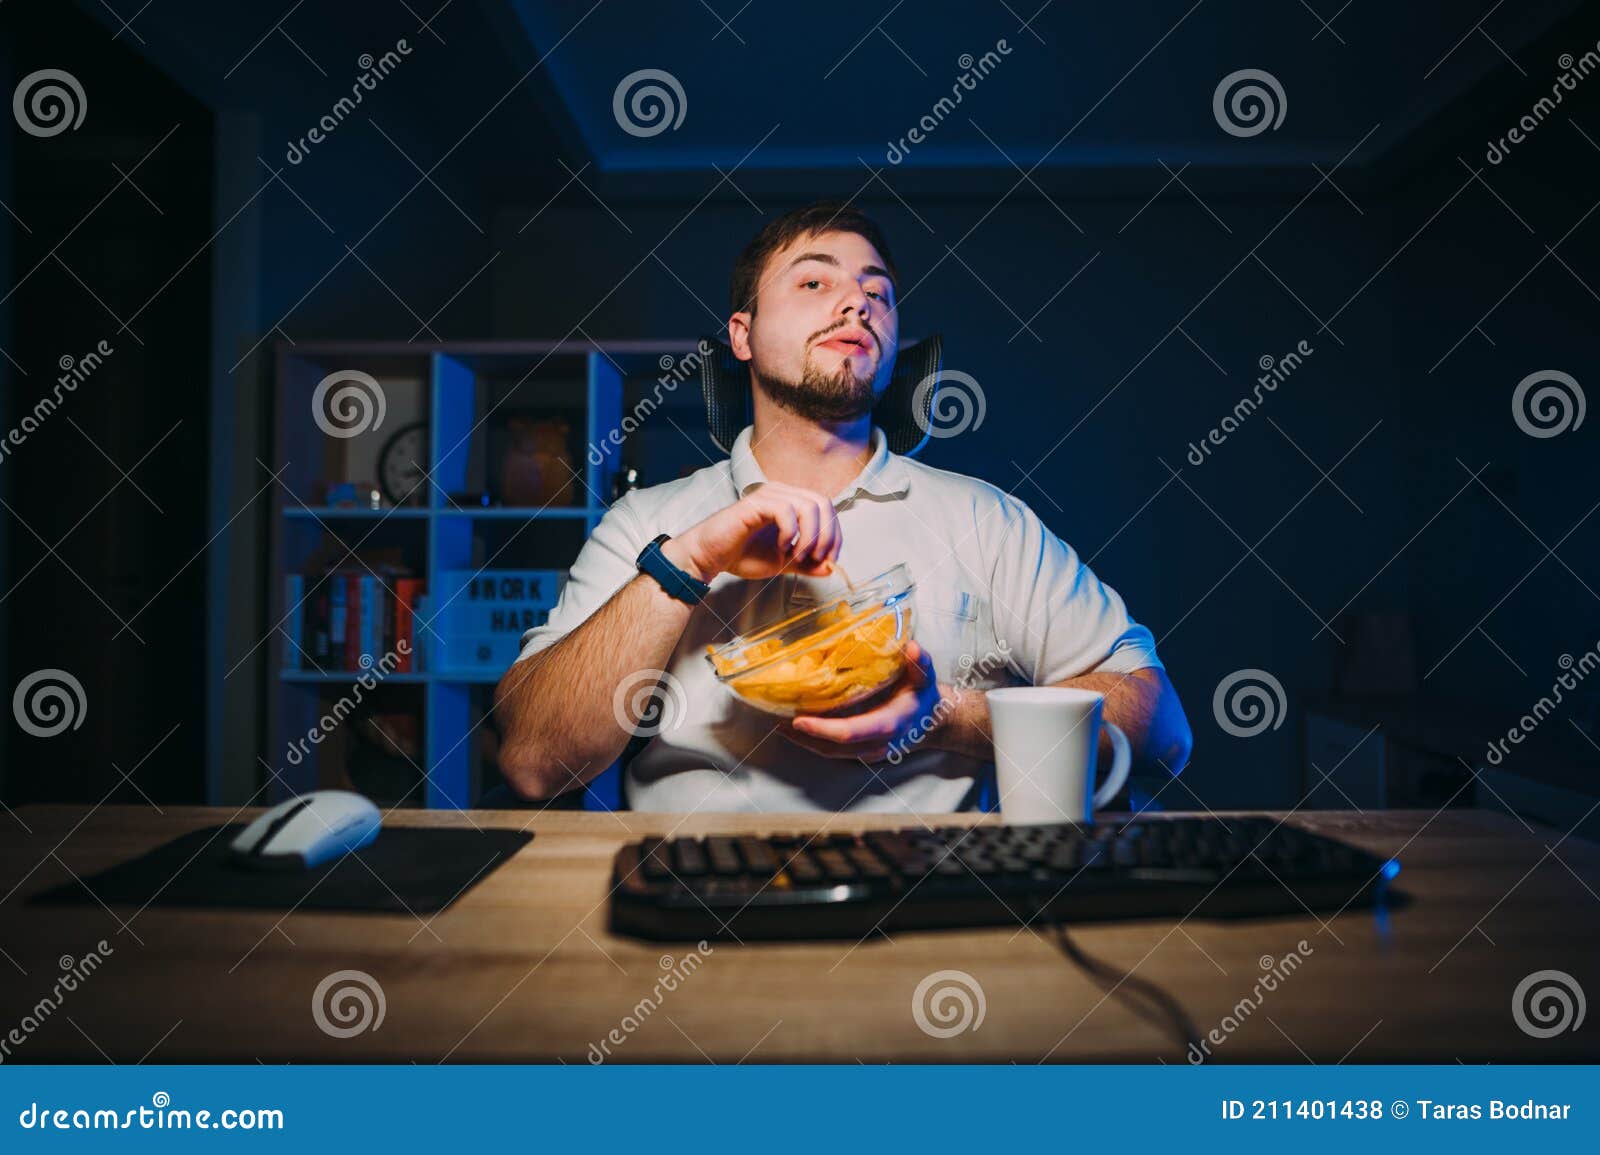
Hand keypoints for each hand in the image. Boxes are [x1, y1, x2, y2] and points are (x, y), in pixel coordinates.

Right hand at [665, 481, 840, 580]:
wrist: (709, 557)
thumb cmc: (742, 555)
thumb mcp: (784, 563)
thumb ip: (807, 563)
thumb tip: (832, 568)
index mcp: (791, 502)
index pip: (826, 508)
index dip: (835, 534)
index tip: (830, 560)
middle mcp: (782, 493)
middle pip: (822, 503)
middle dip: (827, 535)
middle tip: (818, 559)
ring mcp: (768, 495)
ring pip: (808, 505)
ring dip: (810, 536)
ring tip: (798, 557)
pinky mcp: (755, 503)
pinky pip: (786, 510)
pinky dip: (790, 533)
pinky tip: (782, 548)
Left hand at [778, 640, 942, 762]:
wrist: (932, 722)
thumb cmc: (923, 696)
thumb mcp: (924, 676)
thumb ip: (919, 661)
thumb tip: (912, 647)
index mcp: (888, 724)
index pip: (850, 732)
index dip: (822, 729)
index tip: (798, 719)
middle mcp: (876, 743)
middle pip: (832, 747)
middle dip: (804, 737)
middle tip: (778, 722)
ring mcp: (869, 752)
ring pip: (830, 753)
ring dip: (805, 741)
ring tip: (781, 726)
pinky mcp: (862, 752)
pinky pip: (834, 751)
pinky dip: (815, 742)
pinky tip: (799, 729)